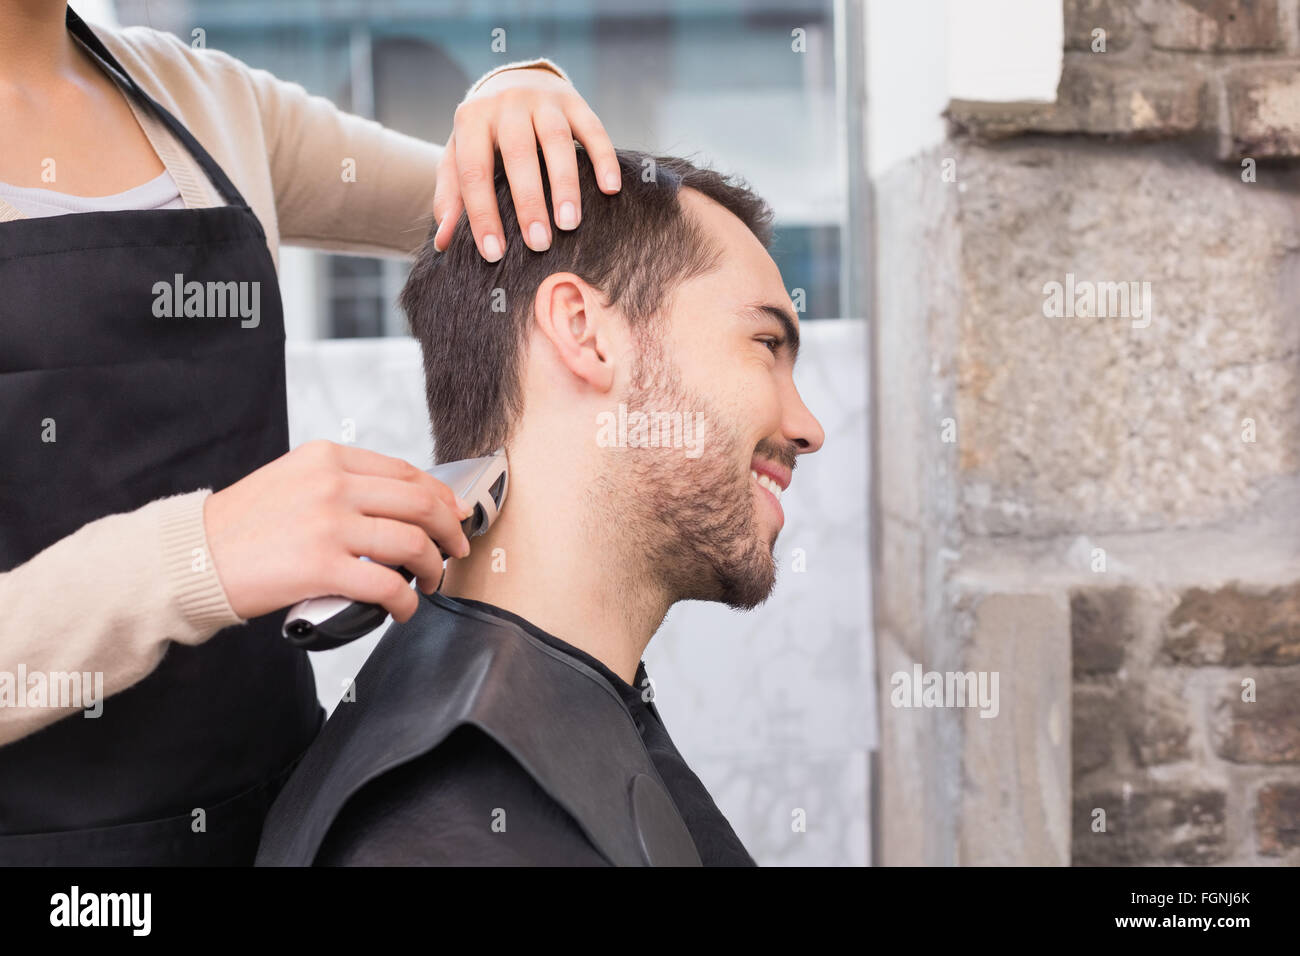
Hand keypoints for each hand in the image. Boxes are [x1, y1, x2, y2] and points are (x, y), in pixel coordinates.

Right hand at [203, 440, 472, 622]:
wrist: (190, 557)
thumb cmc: (240, 527)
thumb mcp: (292, 480)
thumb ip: (339, 483)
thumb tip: (397, 505)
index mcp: (327, 458)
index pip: (406, 472)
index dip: (440, 496)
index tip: (453, 513)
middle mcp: (332, 484)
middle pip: (420, 503)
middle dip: (449, 530)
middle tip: (455, 549)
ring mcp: (328, 524)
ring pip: (412, 543)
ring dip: (434, 567)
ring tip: (431, 582)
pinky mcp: (322, 566)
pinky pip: (387, 585)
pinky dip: (406, 601)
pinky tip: (403, 608)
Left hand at [432, 66, 620, 259]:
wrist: (514, 79)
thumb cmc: (484, 134)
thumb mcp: (458, 156)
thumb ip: (451, 195)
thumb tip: (443, 242)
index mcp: (471, 119)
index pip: (474, 172)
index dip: (482, 215)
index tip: (494, 253)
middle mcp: (507, 104)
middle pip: (518, 155)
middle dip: (529, 202)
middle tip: (538, 244)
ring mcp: (543, 100)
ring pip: (557, 141)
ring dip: (565, 184)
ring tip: (569, 223)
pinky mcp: (575, 101)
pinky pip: (593, 129)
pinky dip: (603, 159)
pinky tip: (610, 189)